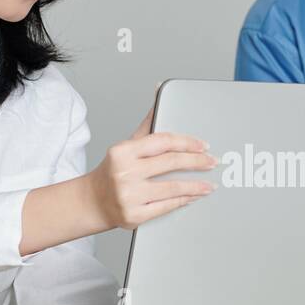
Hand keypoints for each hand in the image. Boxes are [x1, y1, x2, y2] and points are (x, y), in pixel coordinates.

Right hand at [89, 106, 216, 229]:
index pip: (163, 141)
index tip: (203, 145)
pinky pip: (167, 206)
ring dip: (196, 186)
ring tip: (209, 184)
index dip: (187, 142)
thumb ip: (147, 124)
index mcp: (123, 151)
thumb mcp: (126, 145)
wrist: (92, 201)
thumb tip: (160, 89)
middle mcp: (125, 172)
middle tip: (212, 161)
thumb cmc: (114, 170)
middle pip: (171, 162)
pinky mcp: (134, 216)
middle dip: (197, 162)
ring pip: (173, 188)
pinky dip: (184, 201)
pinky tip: (194, 197)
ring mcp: (129, 195)